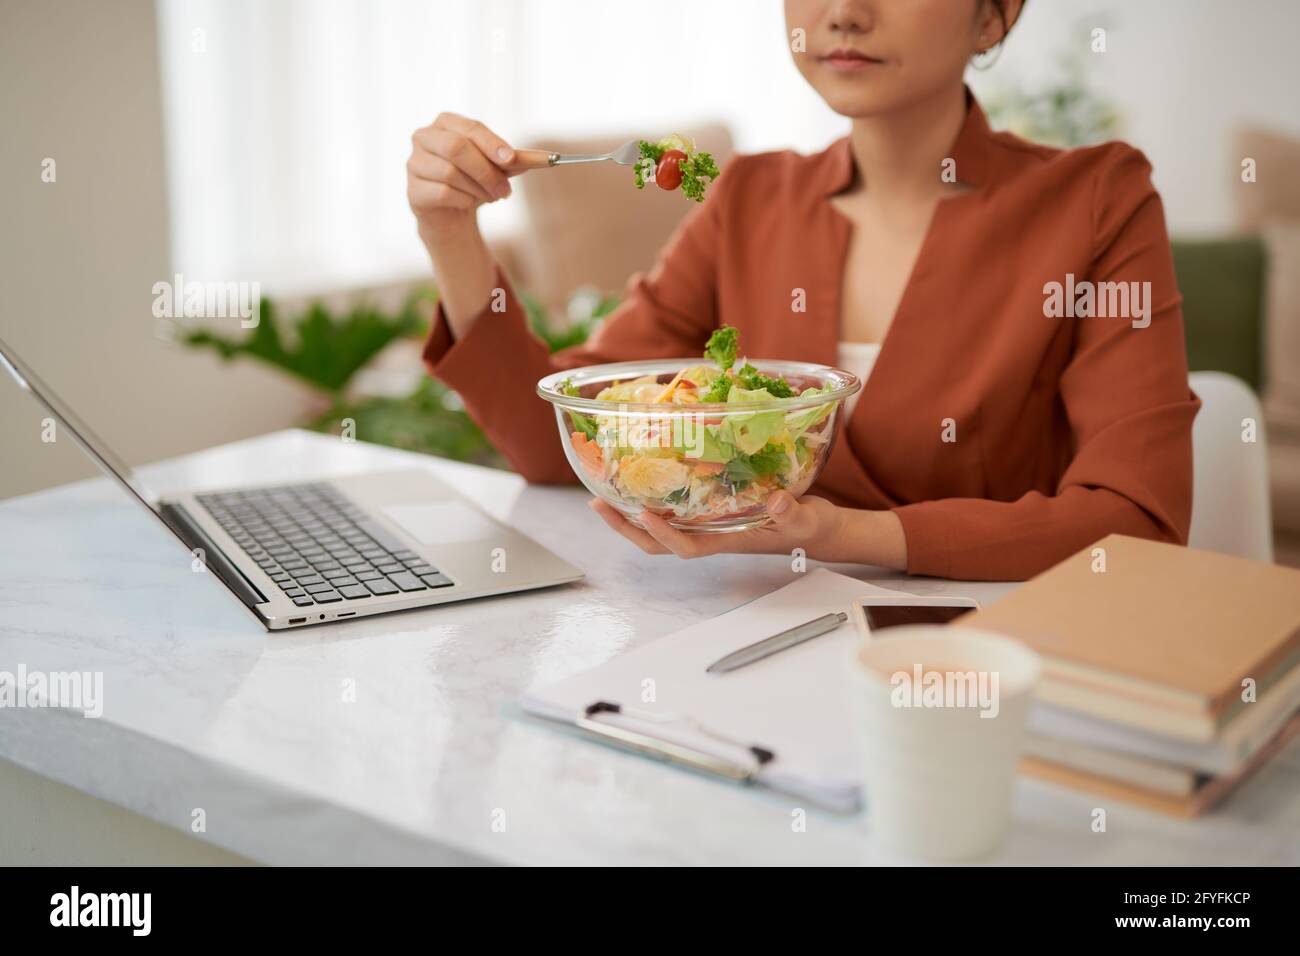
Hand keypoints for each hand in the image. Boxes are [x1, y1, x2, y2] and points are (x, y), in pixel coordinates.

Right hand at [406, 112, 515, 240]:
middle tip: (507, 191)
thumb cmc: (474, 181)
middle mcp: (424, 137)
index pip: (470, 128)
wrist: (451, 213)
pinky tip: (468, 204)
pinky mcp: (413, 191)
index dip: (492, 143)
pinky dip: (464, 201)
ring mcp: (414, 163)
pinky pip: (443, 194)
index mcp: (446, 123)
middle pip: (457, 148)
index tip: (512, 160)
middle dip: (487, 172)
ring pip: (451, 174)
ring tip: (490, 197)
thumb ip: (515, 161)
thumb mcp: (497, 168)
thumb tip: (546, 159)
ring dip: (478, 190)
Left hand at [589, 491, 847, 559]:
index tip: (643, 514)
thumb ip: (792, 511)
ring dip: (630, 514)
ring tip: (603, 493)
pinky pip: (673, 508)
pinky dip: (652, 497)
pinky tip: (638, 479)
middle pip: (658, 542)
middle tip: (598, 503)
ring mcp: (709, 523)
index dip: (662, 534)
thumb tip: (776, 500)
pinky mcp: (711, 508)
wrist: (815, 528)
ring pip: (660, 527)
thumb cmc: (810, 526)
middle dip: (627, 527)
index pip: (686, 545)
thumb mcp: (806, 518)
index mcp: (728, 540)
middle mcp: (711, 533)